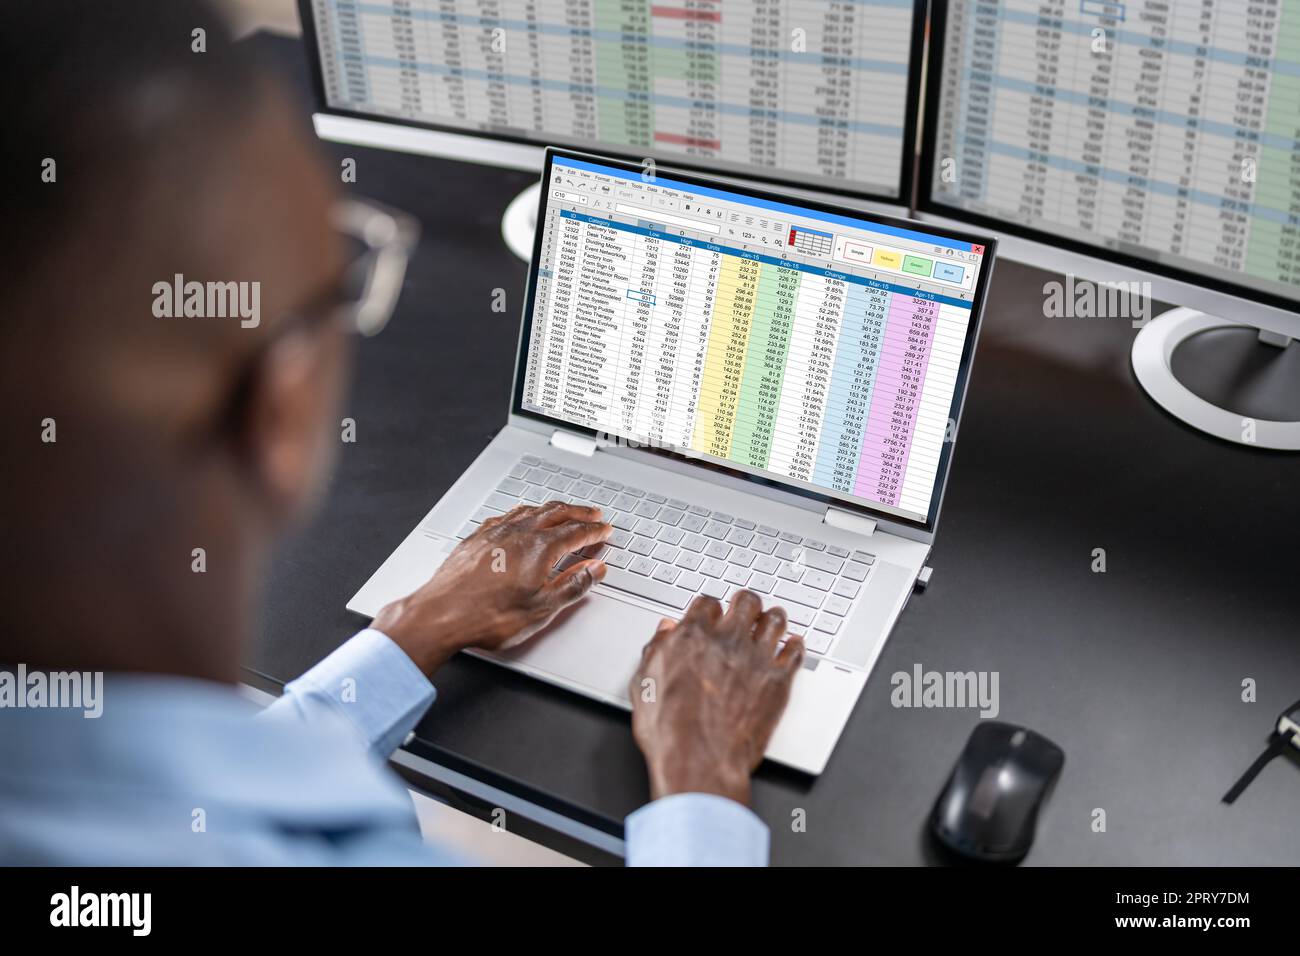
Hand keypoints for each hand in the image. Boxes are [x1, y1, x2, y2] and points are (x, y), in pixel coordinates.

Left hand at [373, 502, 610, 674]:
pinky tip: (520, 517)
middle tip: (592, 513)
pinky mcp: (477, 538)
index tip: (604, 530)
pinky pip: (506, 515)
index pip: (576, 532)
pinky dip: (523, 513)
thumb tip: (594, 571)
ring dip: (552, 509)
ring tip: (563, 510)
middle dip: (578, 512)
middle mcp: (519, 533)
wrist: (442, 614)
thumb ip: (573, 586)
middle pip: (556, 514)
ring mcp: (495, 533)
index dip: (594, 530)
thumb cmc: (487, 616)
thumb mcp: (542, 609)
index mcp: (540, 549)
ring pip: (531, 510)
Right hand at [629, 591, 803, 805]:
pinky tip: (791, 648)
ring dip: (771, 620)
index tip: (712, 615)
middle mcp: (727, 641)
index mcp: (692, 637)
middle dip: (745, 604)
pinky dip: (794, 647)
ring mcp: (756, 659)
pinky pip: (796, 652)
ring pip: (775, 619)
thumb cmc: (670, 732)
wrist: (700, 762)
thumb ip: (656, 650)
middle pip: (746, 602)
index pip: (708, 603)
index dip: (710, 609)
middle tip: (744, 611)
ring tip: (769, 624)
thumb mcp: (644, 685)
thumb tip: (665, 632)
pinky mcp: (778, 681)